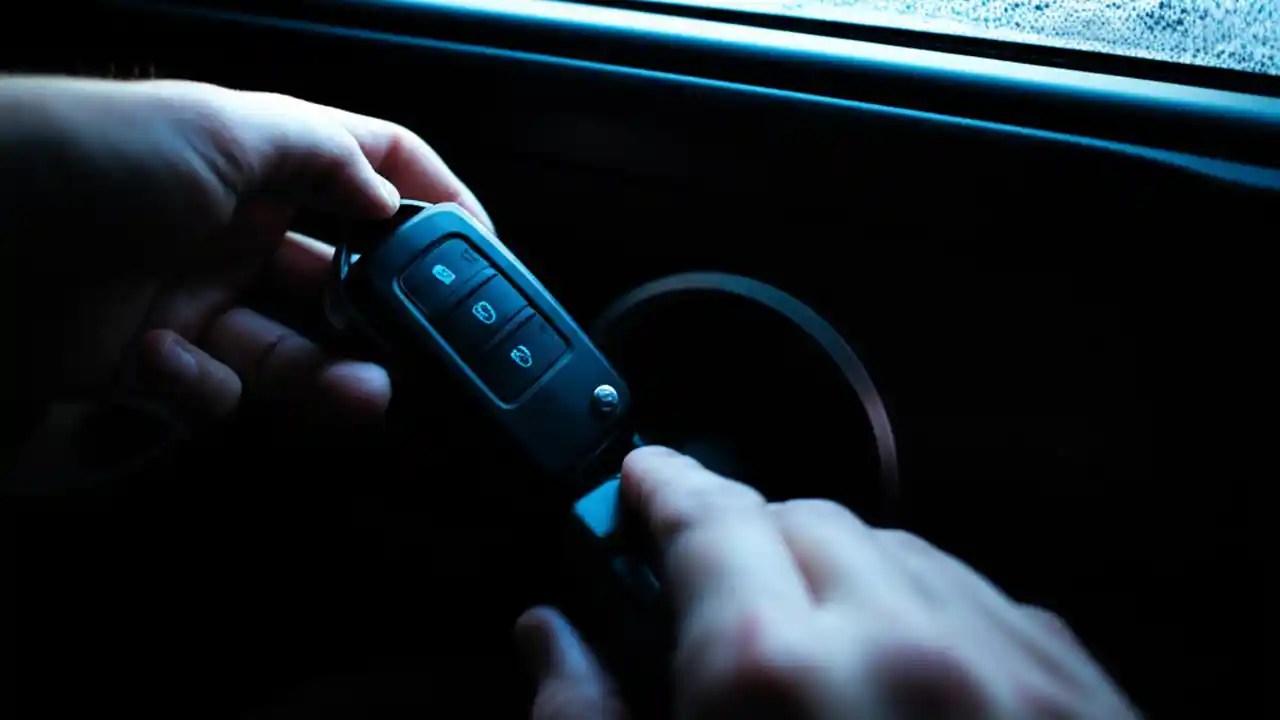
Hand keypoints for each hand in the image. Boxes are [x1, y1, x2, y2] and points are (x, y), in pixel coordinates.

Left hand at [2, 76, 489, 421]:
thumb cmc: (84, 154)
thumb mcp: (221, 129)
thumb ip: (323, 156)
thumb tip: (390, 197)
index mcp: (262, 161)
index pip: (370, 171)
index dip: (432, 203)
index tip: (482, 254)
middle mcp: (236, 227)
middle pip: (344, 278)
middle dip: (388, 317)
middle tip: (420, 352)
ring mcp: (196, 295)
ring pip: (294, 350)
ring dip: (329, 378)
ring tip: (360, 395)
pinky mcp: (151, 360)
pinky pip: (213, 391)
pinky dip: (199, 390)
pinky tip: (164, 362)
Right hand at [515, 447, 1137, 718]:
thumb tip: (550, 643)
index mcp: (773, 679)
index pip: (696, 513)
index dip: (652, 488)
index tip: (637, 485)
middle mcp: (904, 654)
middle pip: (801, 518)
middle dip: (748, 546)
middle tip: (716, 612)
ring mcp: (1014, 676)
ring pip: (906, 552)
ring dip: (849, 582)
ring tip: (822, 669)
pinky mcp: (1091, 704)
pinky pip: (996, 607)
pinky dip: (938, 622)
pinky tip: (913, 690)